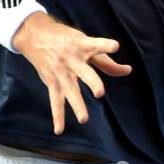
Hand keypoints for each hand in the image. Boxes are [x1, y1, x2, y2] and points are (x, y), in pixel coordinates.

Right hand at [12, 13, 132, 134]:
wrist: (34, 34)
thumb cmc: (67, 40)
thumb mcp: (85, 44)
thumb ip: (106, 61)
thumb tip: (128, 71)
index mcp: (82, 46)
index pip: (95, 45)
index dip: (105, 45)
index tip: (115, 46)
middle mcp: (71, 59)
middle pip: (83, 72)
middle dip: (91, 82)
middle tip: (99, 93)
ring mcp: (60, 71)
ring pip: (69, 90)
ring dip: (76, 105)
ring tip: (83, 119)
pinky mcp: (51, 81)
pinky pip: (55, 100)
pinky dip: (57, 116)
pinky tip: (59, 130)